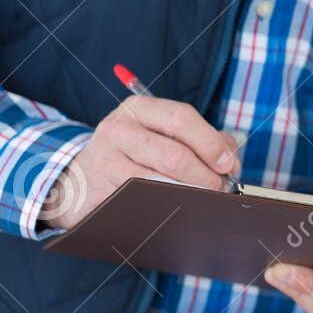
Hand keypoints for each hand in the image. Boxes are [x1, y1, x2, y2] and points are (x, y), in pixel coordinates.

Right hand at [40, 95, 240, 228]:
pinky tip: (177, 204)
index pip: (181, 118)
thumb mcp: (163, 135)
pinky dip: (166, 203)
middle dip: (204, 174)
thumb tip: (230, 160)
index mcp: (141, 108)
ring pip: (159, 180)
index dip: (210, 143)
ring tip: (203, 197)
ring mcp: (106, 157)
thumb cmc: (136, 154)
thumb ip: (202, 141)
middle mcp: (120, 127)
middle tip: (219, 187)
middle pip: (173, 153)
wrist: (81, 178)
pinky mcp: (101, 186)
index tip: (228, 163)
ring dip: (189, 192)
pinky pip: (142, 197)